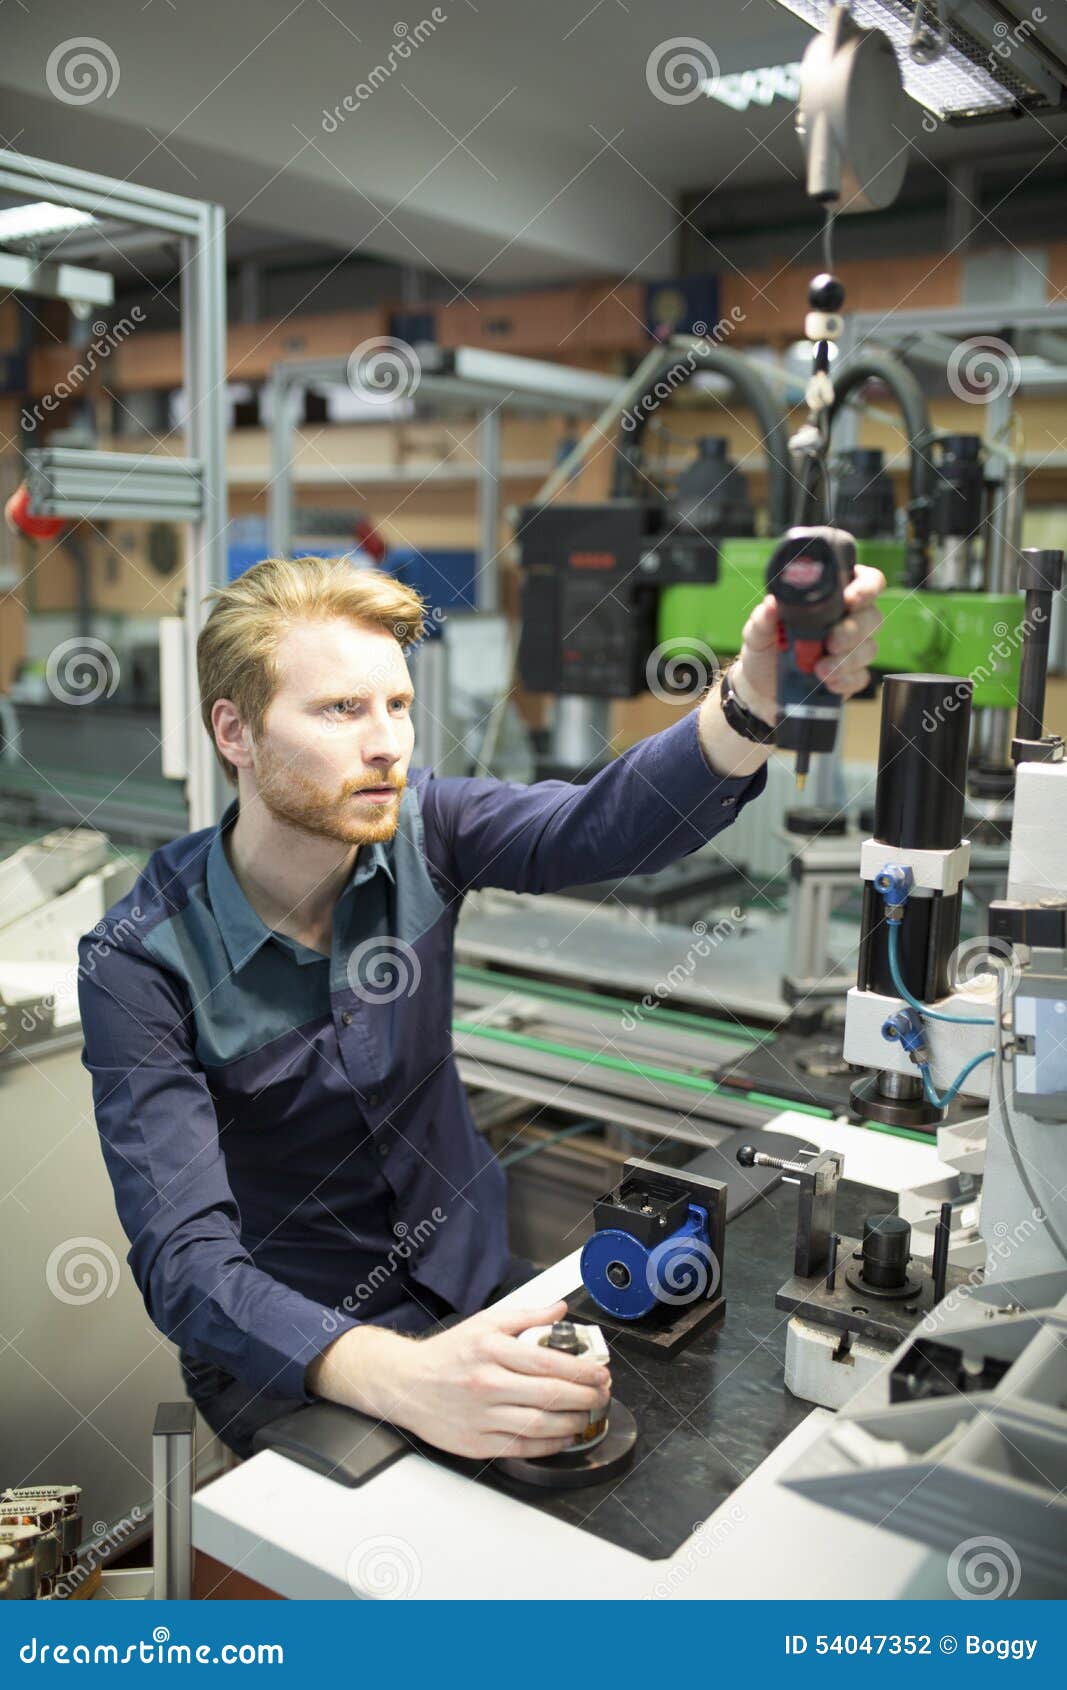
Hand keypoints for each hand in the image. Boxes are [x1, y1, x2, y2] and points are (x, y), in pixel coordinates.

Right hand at [309, 1299, 611, 1460]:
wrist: (406, 1383)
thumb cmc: (447, 1353)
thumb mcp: (485, 1323)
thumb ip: (527, 1316)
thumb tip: (560, 1310)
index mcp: (491, 1350)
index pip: (549, 1361)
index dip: (582, 1369)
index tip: (600, 1371)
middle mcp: (487, 1383)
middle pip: (549, 1394)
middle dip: (585, 1395)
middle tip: (601, 1393)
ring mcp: (482, 1416)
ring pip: (540, 1424)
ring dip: (573, 1421)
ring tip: (587, 1414)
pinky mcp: (478, 1443)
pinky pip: (523, 1447)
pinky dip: (549, 1444)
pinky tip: (563, 1435)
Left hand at [731, 561, 886, 724]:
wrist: (760, 688)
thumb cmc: (765, 649)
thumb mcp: (758, 631)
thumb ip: (764, 618)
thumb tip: (771, 604)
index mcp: (832, 598)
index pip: (865, 581)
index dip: (866, 587)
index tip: (850, 599)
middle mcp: (848, 620)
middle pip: (872, 616)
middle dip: (854, 629)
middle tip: (832, 641)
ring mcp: (852, 650)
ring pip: (869, 648)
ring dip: (848, 659)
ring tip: (820, 669)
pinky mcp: (851, 677)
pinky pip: (860, 677)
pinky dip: (846, 680)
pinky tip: (829, 683)